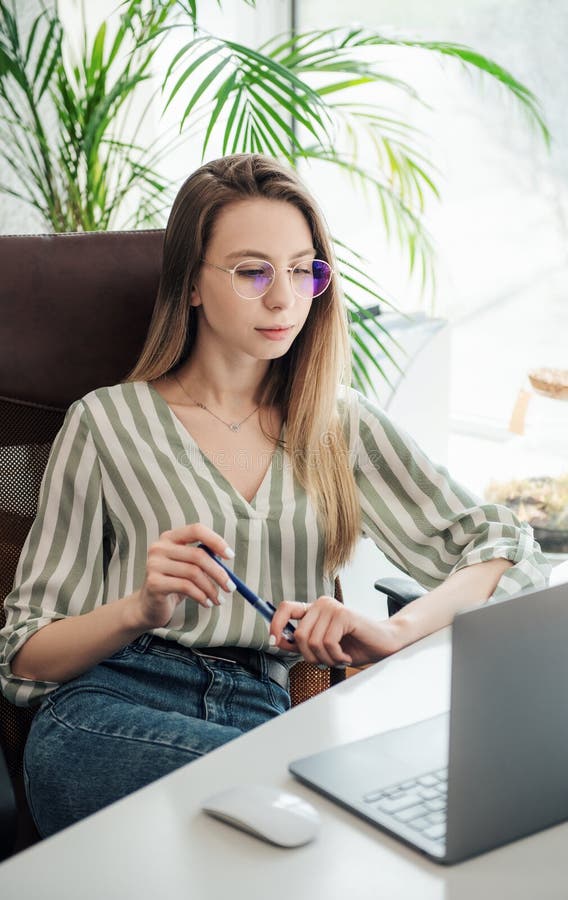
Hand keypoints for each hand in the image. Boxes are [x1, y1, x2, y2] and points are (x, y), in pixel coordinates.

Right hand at [133, 524, 235, 629]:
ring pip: (194, 573)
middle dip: (219, 573)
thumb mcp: (190, 567)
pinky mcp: (154, 583)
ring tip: (218, 599)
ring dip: (211, 589)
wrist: (149, 606)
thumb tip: (226, 555)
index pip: (196, 530)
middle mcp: (159, 547)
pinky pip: (186, 587)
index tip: (231, 556)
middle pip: (198, 555)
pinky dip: (201, 596)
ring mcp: (154, 564)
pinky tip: (207, 603)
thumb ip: (204, 557)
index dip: (216, 540)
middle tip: (231, 587)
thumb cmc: (174, 584)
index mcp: (170, 537)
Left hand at [269, 596, 402, 667]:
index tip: (273, 641)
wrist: (383, 644)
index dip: (275, 624)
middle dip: (310, 656)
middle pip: (299, 634)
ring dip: (325, 658)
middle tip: (327, 660)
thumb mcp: (321, 648)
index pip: (285, 608)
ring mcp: (333, 607)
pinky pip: (328, 643)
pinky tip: (346, 655)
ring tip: (339, 657)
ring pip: (312, 642)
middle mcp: (321, 604)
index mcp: (314, 609)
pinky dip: (336, 656)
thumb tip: (277, 640)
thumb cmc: (353, 646)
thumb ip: (300, 643)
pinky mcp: (344, 615)